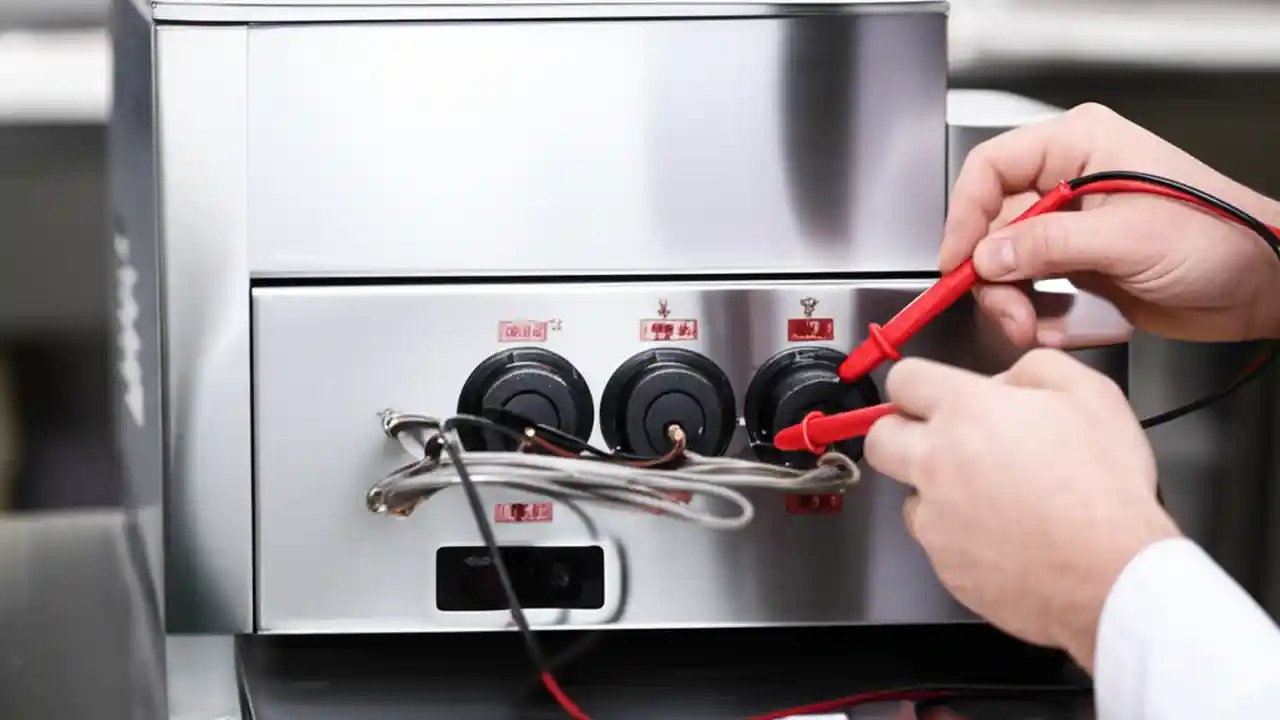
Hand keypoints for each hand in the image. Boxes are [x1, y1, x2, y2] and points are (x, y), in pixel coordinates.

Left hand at [864, 350, 1180, 670]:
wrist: (1112, 574)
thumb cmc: (1105, 487)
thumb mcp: (1092, 394)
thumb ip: (1036, 368)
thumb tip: (1005, 380)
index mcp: (966, 412)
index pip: (903, 379)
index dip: (918, 384)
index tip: (934, 396)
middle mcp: (935, 462)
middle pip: (879, 437)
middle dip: (901, 434)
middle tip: (940, 442)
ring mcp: (935, 517)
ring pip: (909, 494)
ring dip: (936, 491)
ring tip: (990, 498)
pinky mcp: (943, 564)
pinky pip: (936, 542)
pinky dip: (959, 537)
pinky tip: (1004, 537)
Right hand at [944, 103, 1279, 345]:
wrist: (1260, 287)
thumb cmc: (1219, 238)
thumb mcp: (1127, 238)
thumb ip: (1049, 245)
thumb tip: (987, 256)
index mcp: (1080, 146)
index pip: (992, 168)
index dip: (966, 214)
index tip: (957, 260)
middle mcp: (1069, 181)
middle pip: (993, 223)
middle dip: (992, 274)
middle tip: (1004, 310)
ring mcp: (1073, 226)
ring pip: (1007, 263)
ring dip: (1011, 301)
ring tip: (1030, 326)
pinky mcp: (1079, 264)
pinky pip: (1033, 290)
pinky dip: (1037, 314)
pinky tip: (1058, 326)